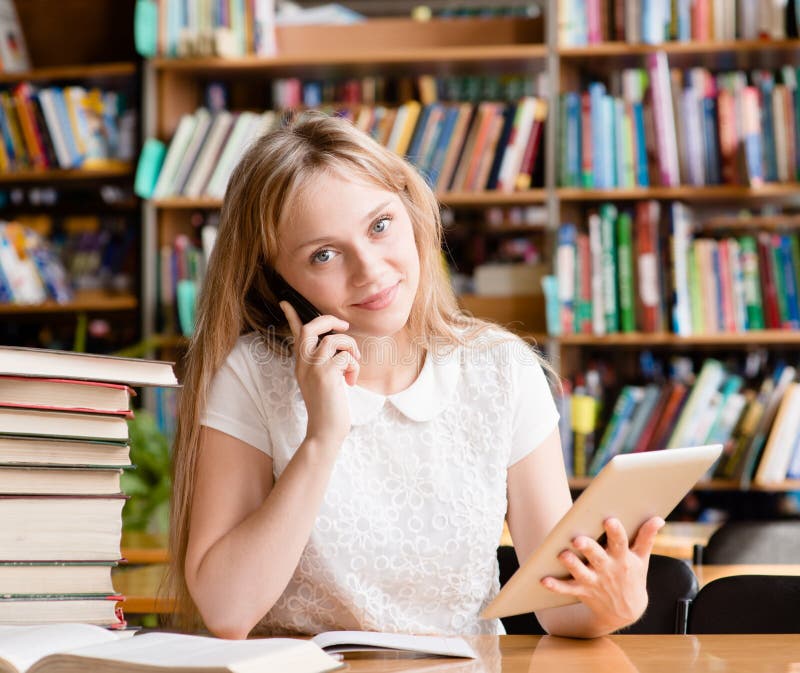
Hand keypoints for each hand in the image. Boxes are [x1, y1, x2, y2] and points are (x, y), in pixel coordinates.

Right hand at [281, 301, 359, 446]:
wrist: (325, 432)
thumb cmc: (328, 410)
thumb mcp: (323, 383)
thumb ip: (326, 366)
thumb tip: (341, 350)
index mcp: (301, 365)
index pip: (296, 335)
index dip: (292, 317)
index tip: (286, 302)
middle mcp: (303, 364)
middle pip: (311, 328)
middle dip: (331, 321)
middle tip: (345, 328)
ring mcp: (313, 369)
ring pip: (333, 340)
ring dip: (350, 349)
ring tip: (353, 365)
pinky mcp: (325, 375)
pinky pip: (344, 356)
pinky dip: (353, 366)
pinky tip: (351, 381)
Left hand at [541, 516, 664, 632]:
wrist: (627, 610)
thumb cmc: (632, 576)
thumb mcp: (642, 559)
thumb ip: (646, 538)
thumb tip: (659, 519)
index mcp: (622, 558)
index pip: (620, 543)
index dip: (615, 532)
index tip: (609, 520)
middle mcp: (608, 570)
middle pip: (597, 557)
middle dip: (588, 548)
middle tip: (578, 539)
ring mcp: (595, 581)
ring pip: (581, 572)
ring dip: (571, 565)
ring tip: (562, 555)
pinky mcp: (583, 591)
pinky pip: (567, 589)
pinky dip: (556, 586)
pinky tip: (543, 580)